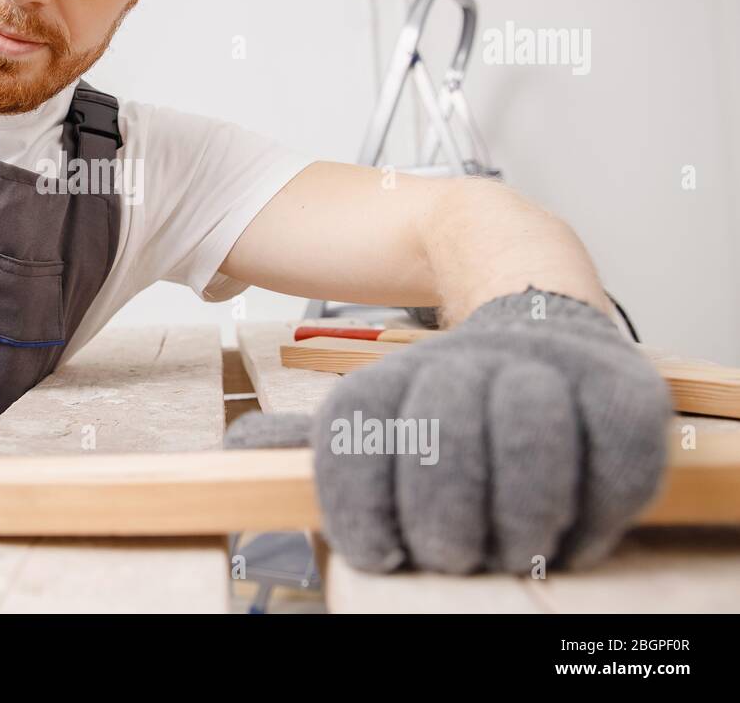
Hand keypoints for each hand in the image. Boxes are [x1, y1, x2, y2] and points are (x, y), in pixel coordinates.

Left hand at [227, 288, 670, 573]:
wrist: (529, 302)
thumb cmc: (447, 392)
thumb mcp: (376, 412)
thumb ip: (315, 444)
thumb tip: (238, 453)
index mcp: (390, 378)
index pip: (358, 445)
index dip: (363, 513)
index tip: (382, 552)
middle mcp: (462, 362)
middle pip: (443, 444)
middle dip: (445, 519)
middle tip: (454, 553)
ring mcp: (544, 366)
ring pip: (528, 437)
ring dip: (522, 514)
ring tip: (515, 546)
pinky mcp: (617, 385)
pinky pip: (614, 454)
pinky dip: (597, 506)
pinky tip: (572, 531)